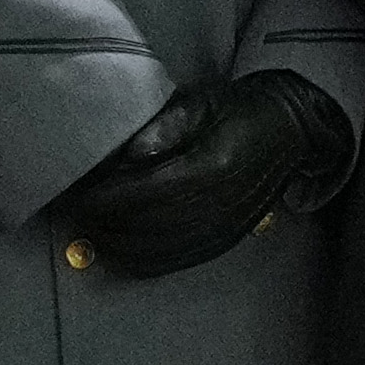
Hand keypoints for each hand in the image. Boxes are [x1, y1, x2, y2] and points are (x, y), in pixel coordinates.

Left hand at [53, 73, 357, 278]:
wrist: (288, 131)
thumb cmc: (237, 110)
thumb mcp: (200, 103)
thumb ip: (163, 128)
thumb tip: (128, 157)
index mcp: (215, 165)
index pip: (152, 191)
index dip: (112, 199)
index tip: (82, 197)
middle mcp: (223, 203)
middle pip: (153, 224)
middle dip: (109, 225)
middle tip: (76, 217)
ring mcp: (227, 226)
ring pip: (164, 248)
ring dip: (122, 246)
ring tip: (92, 234)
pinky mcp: (227, 239)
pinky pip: (181, 260)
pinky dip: (146, 261)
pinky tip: (122, 254)